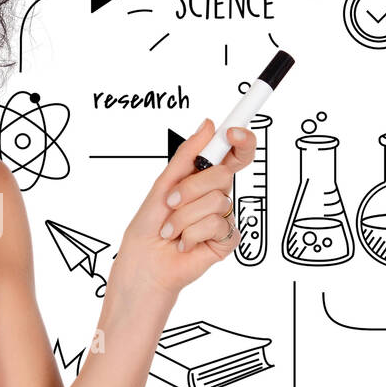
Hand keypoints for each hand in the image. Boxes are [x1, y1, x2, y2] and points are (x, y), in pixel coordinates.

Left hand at [113, 118, 256, 303]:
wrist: (145, 260)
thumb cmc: (149, 225)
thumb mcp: (164, 183)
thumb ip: (188, 154)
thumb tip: (208, 126)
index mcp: (203, 179)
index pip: (232, 154)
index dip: (240, 141)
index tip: (234, 132)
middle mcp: (216, 196)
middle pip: (223, 175)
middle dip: (191, 188)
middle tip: (172, 201)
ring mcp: (222, 218)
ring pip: (217, 201)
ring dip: (184, 216)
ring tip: (173, 228)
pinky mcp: (226, 239)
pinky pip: (217, 225)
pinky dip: (193, 233)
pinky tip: (185, 242)